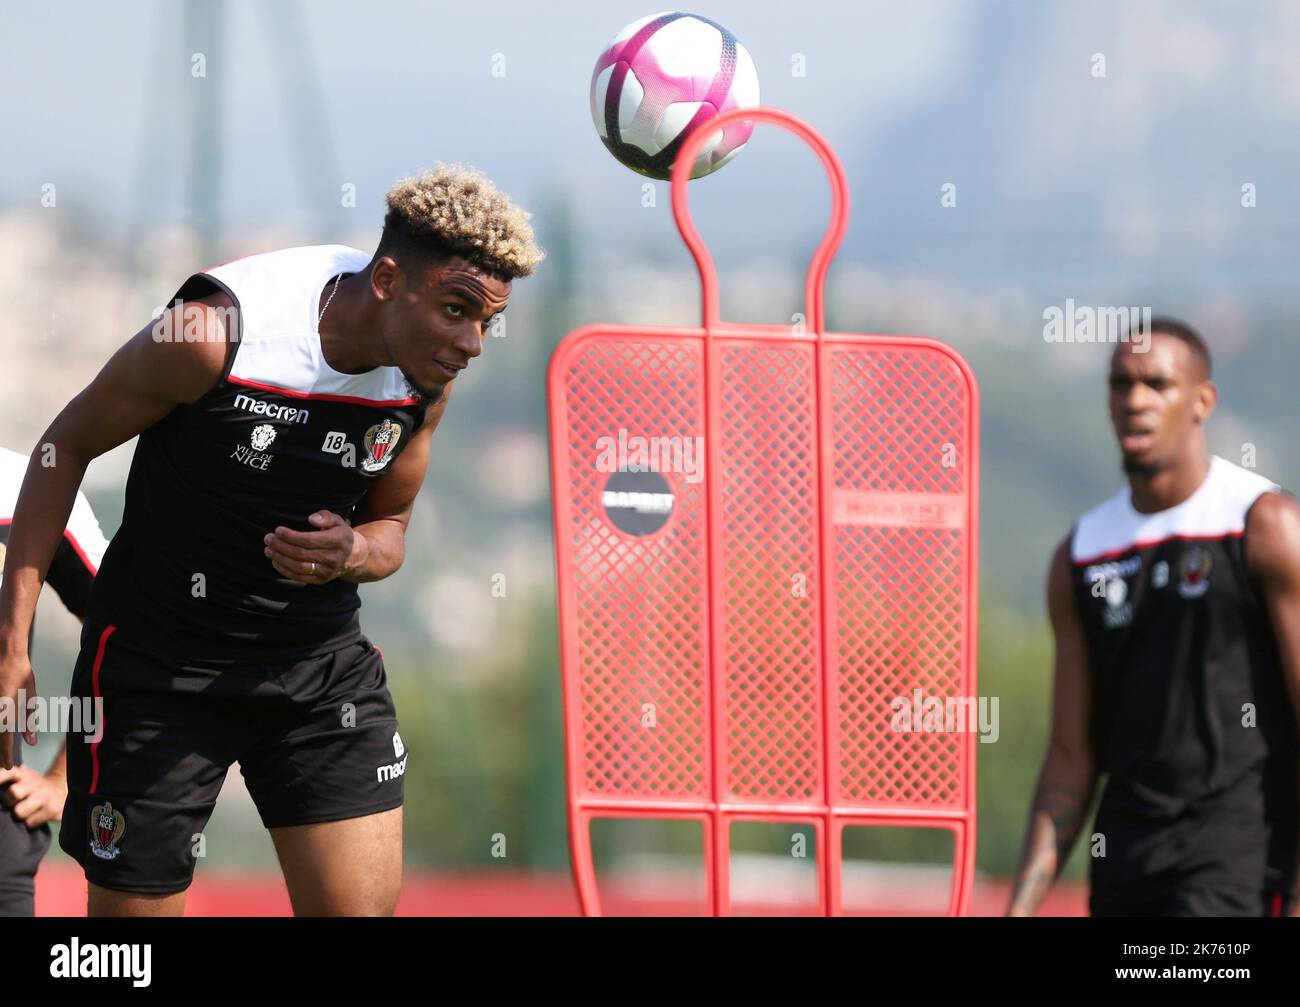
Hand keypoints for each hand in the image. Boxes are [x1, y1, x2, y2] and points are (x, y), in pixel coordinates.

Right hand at [0, 648, 36, 769]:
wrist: (6, 655)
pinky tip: (3, 733)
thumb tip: (30, 741)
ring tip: (4, 752)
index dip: (6, 755)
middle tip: (7, 764)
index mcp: (5, 712)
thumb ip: (28, 720)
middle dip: (0, 752)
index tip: (10, 767)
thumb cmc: (21, 675)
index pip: (5, 740)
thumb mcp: (29, 698)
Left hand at [0, 763, 64, 826]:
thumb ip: (10, 776)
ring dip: (20, 815)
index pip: (9, 772)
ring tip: (25, 812)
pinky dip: (30, 822)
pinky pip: (30, 822)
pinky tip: (34, 817)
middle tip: (12, 804)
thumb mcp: (24, 777)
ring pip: (19, 812)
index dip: (0, 778)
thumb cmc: (35, 787)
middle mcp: (35, 784)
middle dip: (8, 802)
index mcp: (25, 775)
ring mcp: (44, 797)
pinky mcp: (52, 809)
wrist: (62, 790)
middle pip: (14, 792)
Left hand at [264, 511, 359, 584]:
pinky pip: (299, 577)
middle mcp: (332, 558)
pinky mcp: (320, 580)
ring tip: (268, 549)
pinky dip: (284, 570)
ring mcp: (326, 571)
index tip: (278, 530)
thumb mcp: (337, 521)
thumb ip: (325, 516)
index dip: (290, 536)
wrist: (352, 557)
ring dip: (279, 558)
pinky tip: (275, 561)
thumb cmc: (339, 535)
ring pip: (298, 566)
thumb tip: (311, 519)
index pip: (309, 540)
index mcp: (337, 541)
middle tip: (268, 538)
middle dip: (281, 546)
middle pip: (300, 553)